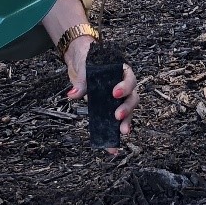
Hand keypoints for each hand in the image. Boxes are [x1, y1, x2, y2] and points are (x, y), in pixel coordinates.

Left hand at [62, 34, 140, 149]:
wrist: (83, 60)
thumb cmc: (88, 59)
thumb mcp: (85, 65)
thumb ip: (82, 79)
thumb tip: (74, 94)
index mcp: (122, 72)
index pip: (129, 79)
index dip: (124, 87)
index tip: (114, 93)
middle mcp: (124, 86)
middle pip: (132, 98)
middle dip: (126, 109)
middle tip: (117, 116)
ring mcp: (119, 99)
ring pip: (127, 111)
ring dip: (125, 122)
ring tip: (122, 132)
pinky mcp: (111, 109)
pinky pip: (116, 122)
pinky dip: (114, 133)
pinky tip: (112, 145)